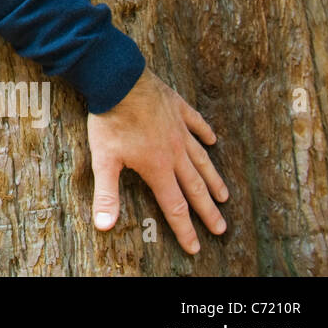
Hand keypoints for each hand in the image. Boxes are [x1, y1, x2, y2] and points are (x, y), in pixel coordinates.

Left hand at [87, 67, 227, 253]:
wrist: (119, 80)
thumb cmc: (110, 121)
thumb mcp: (103, 160)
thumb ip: (106, 194)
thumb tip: (104, 225)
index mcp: (158, 167)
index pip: (174, 206)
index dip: (185, 229)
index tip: (196, 247)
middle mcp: (174, 152)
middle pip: (195, 187)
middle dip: (207, 211)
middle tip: (221, 229)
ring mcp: (179, 129)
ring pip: (201, 159)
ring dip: (212, 179)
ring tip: (223, 195)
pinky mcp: (178, 108)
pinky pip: (197, 123)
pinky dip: (205, 133)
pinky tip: (212, 140)